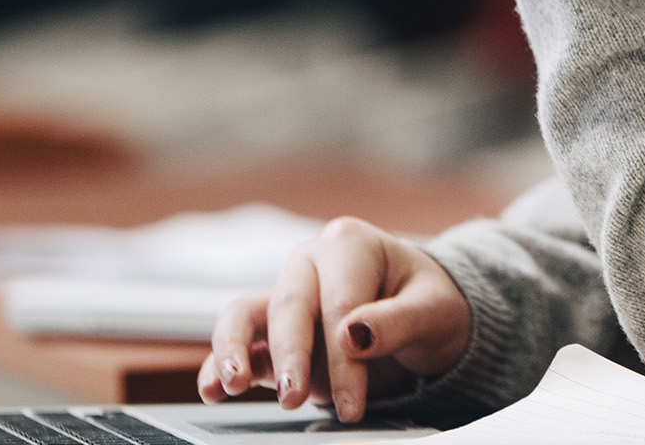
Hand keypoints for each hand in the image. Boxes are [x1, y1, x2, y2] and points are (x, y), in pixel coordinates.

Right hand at [196, 218, 471, 422]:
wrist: (424, 318)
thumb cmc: (430, 305)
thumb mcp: (433, 310)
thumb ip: (397, 321)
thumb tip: (353, 334)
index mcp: (349, 244)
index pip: (338, 303)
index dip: (342, 357)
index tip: (353, 400)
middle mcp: (310, 262)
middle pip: (288, 306)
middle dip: (290, 356)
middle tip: (294, 399)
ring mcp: (287, 296)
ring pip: (244, 315)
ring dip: (233, 350)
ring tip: (234, 384)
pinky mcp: (273, 333)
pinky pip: (240, 343)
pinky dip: (220, 364)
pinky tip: (212, 388)